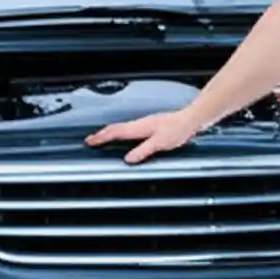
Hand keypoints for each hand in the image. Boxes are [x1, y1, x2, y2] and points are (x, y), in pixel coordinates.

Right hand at [84, 110, 200, 163]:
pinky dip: (119, 132)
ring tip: (101, 138)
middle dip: (101, 134)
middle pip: (115, 128)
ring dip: (109, 132)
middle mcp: (139, 123)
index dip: (101, 137)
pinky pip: (128, 128)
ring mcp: (143, 123)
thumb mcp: (160, 143)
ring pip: (121, 127)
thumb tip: (128, 159)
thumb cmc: (177, 129)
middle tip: (90, 140)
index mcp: (139, 127)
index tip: (90, 141)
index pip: (115, 132)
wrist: (189, 119)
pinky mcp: (148, 125)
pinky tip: (121, 135)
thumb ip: (143, 150)